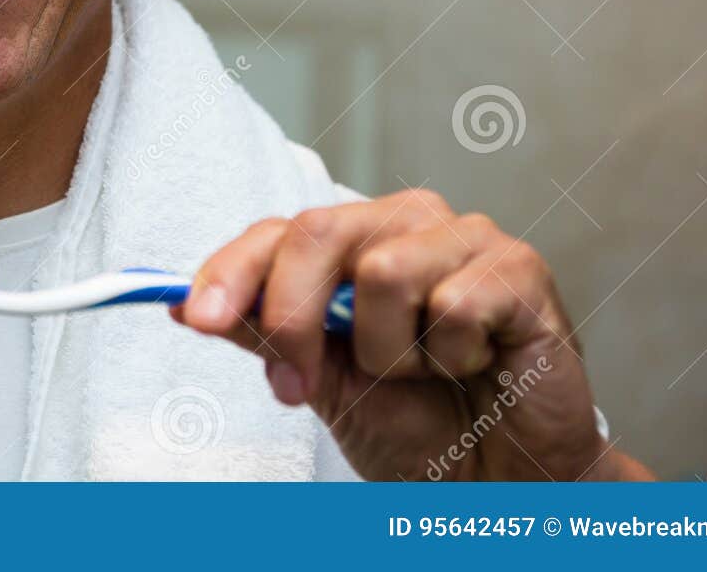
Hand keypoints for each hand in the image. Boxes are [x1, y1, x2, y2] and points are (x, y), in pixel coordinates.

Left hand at [171, 188, 652, 480]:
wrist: (503, 484)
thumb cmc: (421, 426)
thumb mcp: (325, 384)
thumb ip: (265, 335)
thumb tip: (185, 305)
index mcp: (354, 242)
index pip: (278, 232)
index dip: (231, 272)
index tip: (200, 318)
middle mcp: (405, 222)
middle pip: (316, 233)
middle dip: (295, 319)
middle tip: (306, 384)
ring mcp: (466, 237)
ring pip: (384, 273)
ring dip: (391, 353)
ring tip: (424, 374)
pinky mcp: (520, 267)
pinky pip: (457, 302)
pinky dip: (454, 356)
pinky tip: (474, 366)